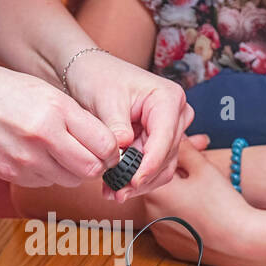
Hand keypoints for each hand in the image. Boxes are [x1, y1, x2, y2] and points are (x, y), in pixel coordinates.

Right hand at [0, 63, 121, 187]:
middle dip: (95, 166)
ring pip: (68, 180)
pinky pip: (44, 182)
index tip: (106, 148)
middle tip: (88, 156)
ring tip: (56, 152)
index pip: (105, 145)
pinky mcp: (11, 175)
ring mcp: (25, 159)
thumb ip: (75, 118)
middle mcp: (43, 137)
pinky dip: (47, 173)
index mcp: (56, 110)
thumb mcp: (44, 92)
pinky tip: (33, 154)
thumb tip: (106, 144)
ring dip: (70, 171)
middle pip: (90, 170)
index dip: (111, 151)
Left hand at [62, 49, 193, 201]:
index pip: (164, 138)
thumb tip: (122, 152)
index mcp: (168, 98)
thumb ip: (116, 127)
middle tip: (117, 192)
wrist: (90, 73)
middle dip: (141, 177)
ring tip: (113, 192)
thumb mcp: (106, 100)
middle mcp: (175, 114)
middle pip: (166, 156)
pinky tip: (115, 186)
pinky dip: (135, 177)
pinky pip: (152, 165)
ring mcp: (168, 128)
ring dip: (139, 182)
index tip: (133, 182)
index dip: (150, 164)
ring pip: (162, 166)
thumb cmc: (99, 78)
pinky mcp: (157, 140)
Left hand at [140, 142, 261, 265]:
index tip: (188, 156)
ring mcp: (158, 233)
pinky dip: (180, 217)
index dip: (171, 159)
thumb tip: (174, 137)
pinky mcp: (169, 246)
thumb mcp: (203, 168)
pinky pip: (169, 225)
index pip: (152, 167)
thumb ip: (184, 149)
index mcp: (155, 192)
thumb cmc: (223, 204)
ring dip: (177, 197)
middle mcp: (150, 214)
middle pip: (158, 187)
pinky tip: (200, 214)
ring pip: (163, 206)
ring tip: (203, 196)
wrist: (241, 241)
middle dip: (176, 177)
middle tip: (200, 174)